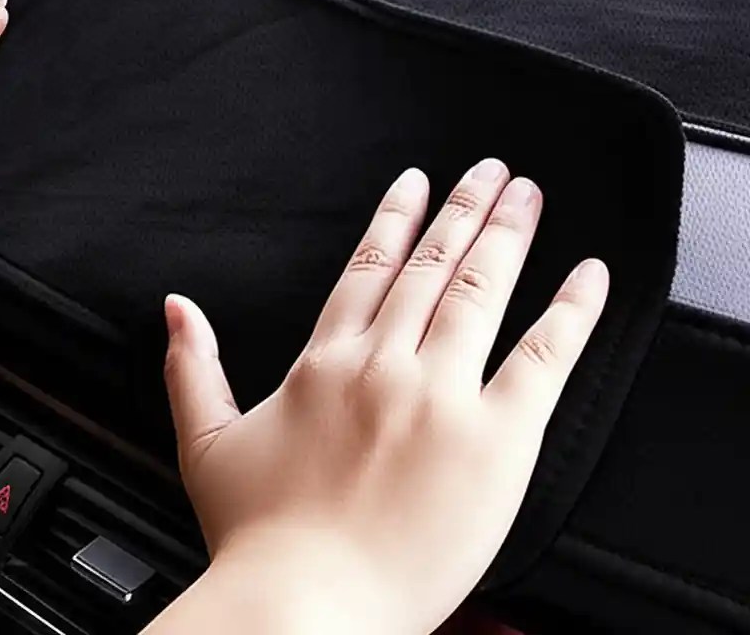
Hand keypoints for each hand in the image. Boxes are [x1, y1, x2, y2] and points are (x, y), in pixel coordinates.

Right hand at [156, 161, 607, 633]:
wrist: (306, 605)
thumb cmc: (258, 539)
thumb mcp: (205, 444)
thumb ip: (191, 367)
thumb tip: (175, 307)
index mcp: (324, 365)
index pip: (367, 269)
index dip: (395, 218)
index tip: (418, 183)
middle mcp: (384, 366)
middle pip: (431, 267)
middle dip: (464, 209)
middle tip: (490, 171)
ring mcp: (441, 397)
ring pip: (481, 291)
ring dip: (507, 234)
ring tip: (525, 195)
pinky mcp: (495, 439)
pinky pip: (543, 358)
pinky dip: (569, 310)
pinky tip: (587, 275)